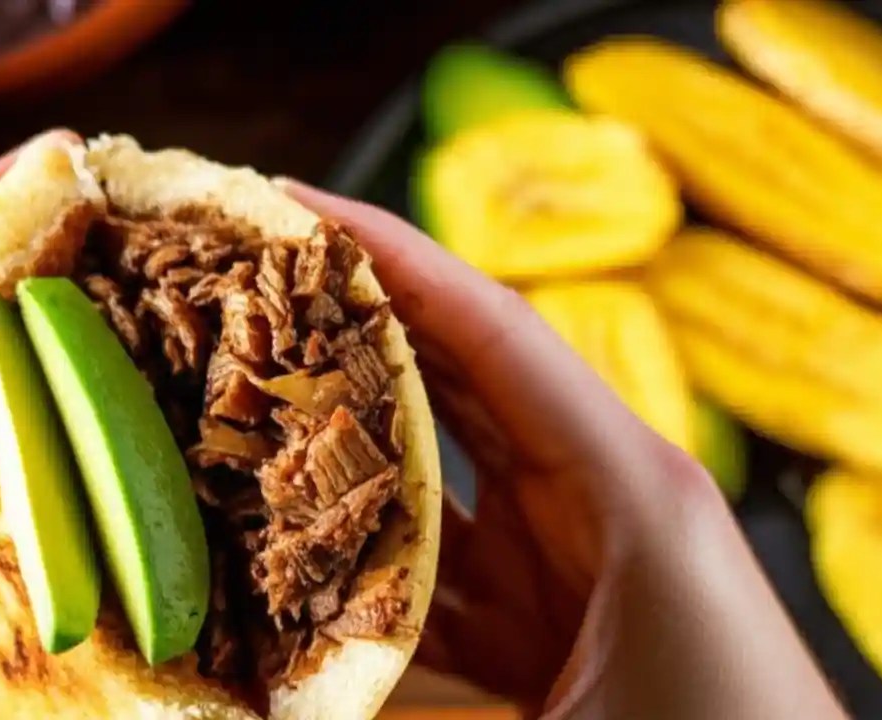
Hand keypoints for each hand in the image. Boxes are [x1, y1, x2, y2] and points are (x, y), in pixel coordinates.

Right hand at [286, 183, 846, 719]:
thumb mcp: (575, 719)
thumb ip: (412, 695)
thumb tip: (283, 699)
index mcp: (629, 486)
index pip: (494, 331)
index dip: (393, 256)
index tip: (297, 207)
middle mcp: (596, 494)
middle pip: (458, 371)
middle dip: (356, 316)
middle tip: (251, 281)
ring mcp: (565, 551)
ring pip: (440, 458)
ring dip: (350, 427)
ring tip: (252, 392)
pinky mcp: (544, 610)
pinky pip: (441, 552)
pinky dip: (369, 541)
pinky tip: (299, 543)